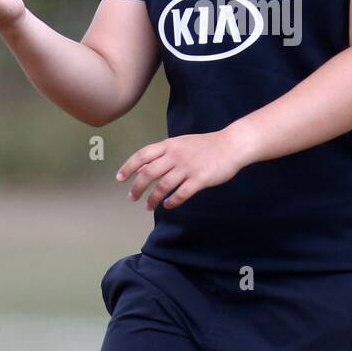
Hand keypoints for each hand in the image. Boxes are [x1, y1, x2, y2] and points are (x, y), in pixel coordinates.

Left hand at [116, 128, 255, 210]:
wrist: (231, 145)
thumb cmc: (205, 145)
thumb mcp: (181, 144)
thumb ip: (162, 155)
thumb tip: (142, 168)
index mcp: (169, 145)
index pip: (142, 155)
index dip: (128, 167)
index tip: (120, 178)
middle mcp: (175, 156)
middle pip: (149, 173)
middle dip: (137, 187)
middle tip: (132, 198)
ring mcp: (187, 168)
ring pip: (163, 186)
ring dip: (153, 199)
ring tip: (148, 206)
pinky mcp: (199, 180)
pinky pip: (181, 194)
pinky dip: (172, 202)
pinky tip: (168, 206)